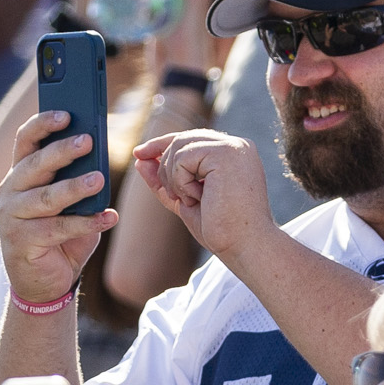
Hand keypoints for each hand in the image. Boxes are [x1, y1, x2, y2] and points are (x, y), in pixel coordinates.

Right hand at [0, 113, 118, 306]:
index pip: (26, 140)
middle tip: (88, 141)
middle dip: (62, 151)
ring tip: (98, 180)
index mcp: (21, 174)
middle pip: (35, 164)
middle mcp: (11, 192)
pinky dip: (86, 223)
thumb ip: (78, 180)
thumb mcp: (69, 203)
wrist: (43, 283)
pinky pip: (57, 229)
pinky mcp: (21, 242)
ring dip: (74, 187)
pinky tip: (108, 217)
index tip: (66, 113)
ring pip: (46, 198)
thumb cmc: (59, 235)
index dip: (43, 124)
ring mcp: (12, 217)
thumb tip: (98, 160)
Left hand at [135, 128, 278, 264]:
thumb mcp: (185, 201)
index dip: (162, 144)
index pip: (191, 138)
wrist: (244, 246)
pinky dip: (181, 182)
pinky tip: (198, 198)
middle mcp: (236, 145)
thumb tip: (140, 159)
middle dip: (165, 168)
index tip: (138, 154)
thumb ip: (165, 180)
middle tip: (175, 197)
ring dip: (174, 179)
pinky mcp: (226, 153)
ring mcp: (233, 147)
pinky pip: (183, 157)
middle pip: (181, 140)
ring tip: (192, 201)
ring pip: (179, 147)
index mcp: (232, 154)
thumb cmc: (221, 230)